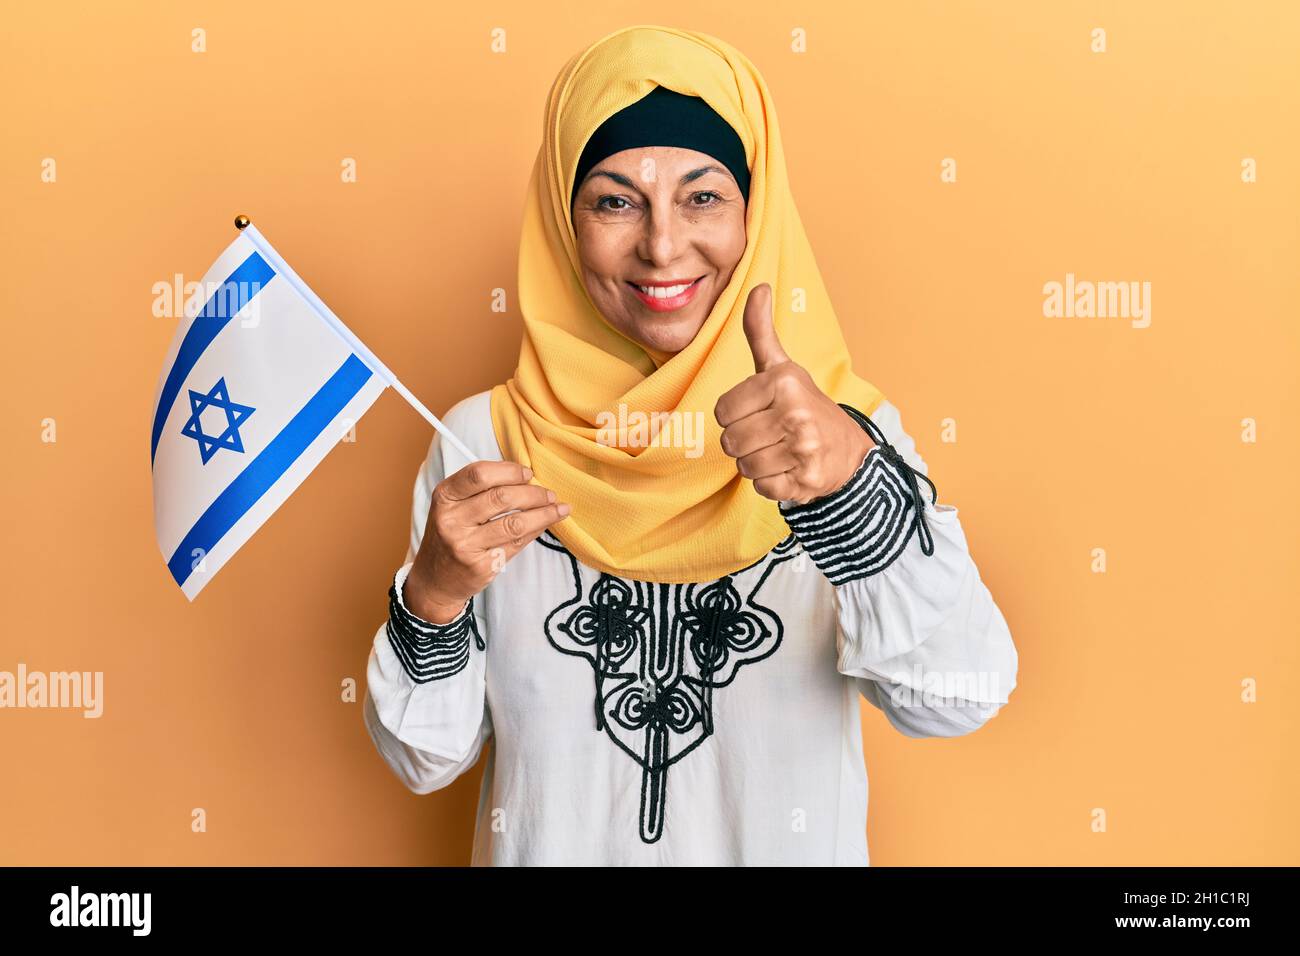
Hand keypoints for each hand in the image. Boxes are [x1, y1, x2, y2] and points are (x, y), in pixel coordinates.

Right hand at [404, 461, 569, 622]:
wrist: (435, 580)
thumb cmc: (451, 534)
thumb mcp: (453, 506)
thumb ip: (481, 489)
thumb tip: (527, 478)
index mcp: (444, 497)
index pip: (479, 474)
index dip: (509, 471)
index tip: (528, 473)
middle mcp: (452, 521)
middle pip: (502, 498)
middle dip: (533, 493)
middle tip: (549, 494)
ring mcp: (466, 546)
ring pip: (515, 523)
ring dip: (544, 513)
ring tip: (558, 508)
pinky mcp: (481, 567)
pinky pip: (518, 544)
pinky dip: (537, 531)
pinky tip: (545, 524)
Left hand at [714, 283, 872, 504]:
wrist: (849, 451)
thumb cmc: (803, 405)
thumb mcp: (782, 367)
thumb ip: (760, 331)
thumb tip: (758, 287)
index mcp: (783, 382)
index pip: (723, 411)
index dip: (734, 415)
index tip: (757, 411)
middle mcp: (795, 413)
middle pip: (730, 441)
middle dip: (744, 442)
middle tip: (768, 435)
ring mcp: (803, 448)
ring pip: (744, 467)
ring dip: (756, 463)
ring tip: (779, 451)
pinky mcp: (806, 480)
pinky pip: (762, 488)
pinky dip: (771, 484)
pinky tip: (789, 469)